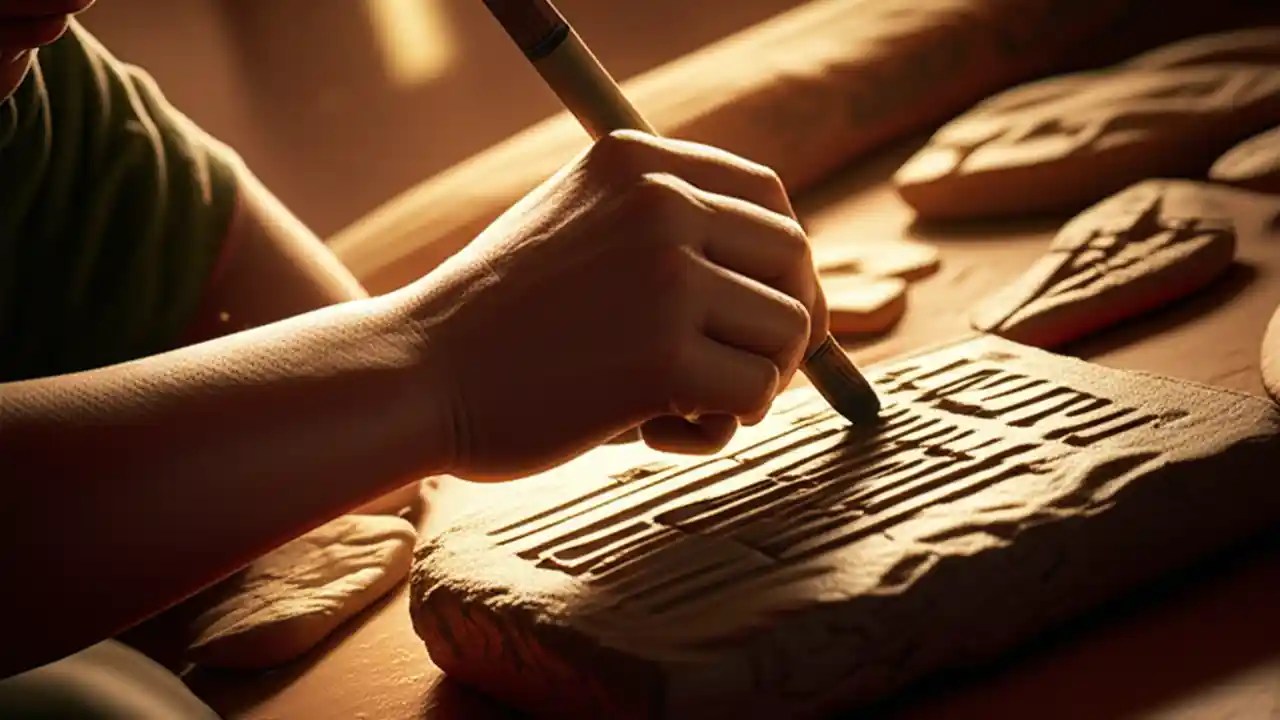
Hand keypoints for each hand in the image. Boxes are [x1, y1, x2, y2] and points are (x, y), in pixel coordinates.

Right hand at [401, 130, 828, 480]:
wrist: (414, 375)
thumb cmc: (494, 322)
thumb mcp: (573, 229)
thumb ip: (658, 230)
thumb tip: (776, 283)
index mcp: (636, 162)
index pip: (767, 195)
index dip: (786, 260)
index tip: (777, 308)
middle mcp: (660, 202)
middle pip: (793, 259)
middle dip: (791, 325)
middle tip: (750, 374)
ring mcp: (666, 276)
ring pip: (788, 332)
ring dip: (753, 382)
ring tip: (682, 407)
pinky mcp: (665, 357)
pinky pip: (755, 392)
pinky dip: (721, 425)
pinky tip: (656, 430)